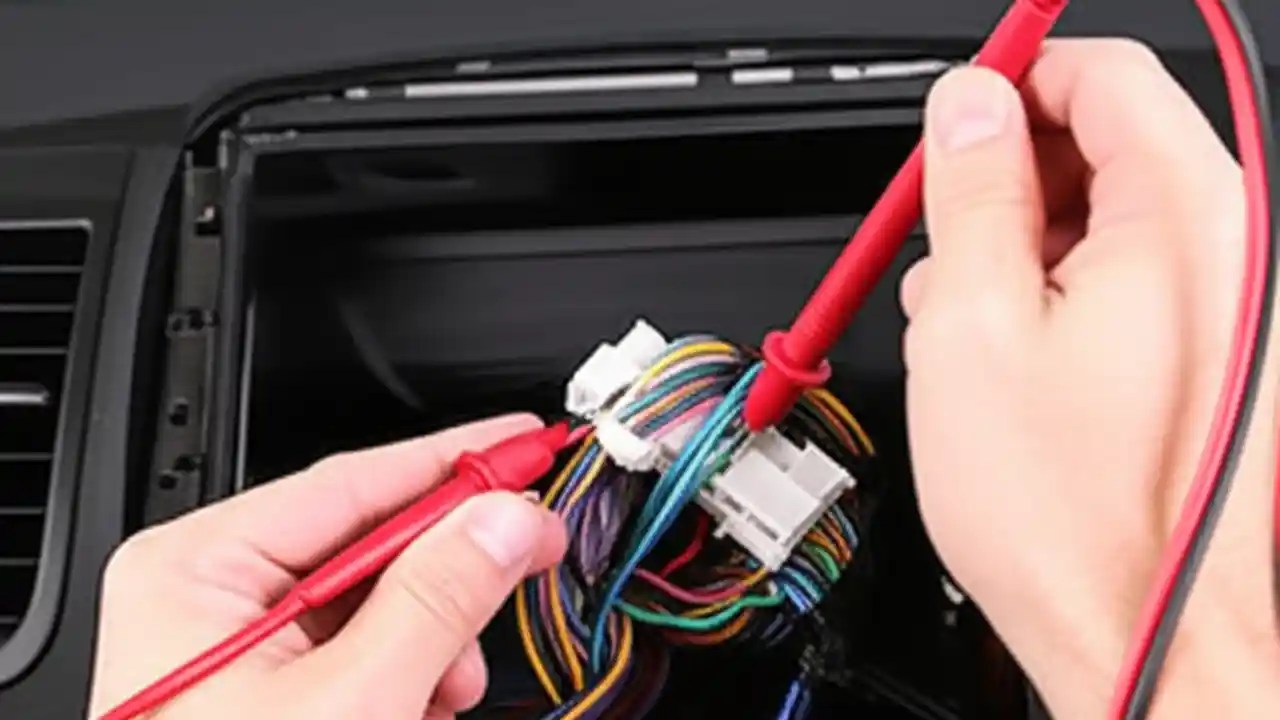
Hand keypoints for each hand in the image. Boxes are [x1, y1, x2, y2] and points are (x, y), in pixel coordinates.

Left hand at [90, 415, 566, 719]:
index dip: (450, 459)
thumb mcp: (353, 703)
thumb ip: (439, 599)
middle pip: (367, 543)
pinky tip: (420, 712)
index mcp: (197, 571)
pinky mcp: (269, 698)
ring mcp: (238, 652)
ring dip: (434, 644)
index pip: (350, 481)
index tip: (524, 443)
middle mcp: (209, 599)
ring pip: (376, 605)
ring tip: (447, 692)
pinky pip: (362, 657)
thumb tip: (505, 520)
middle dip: (449, 573)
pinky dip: (408, 681)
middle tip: (529, 553)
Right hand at [903, 39, 1279, 716]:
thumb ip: (972, 190)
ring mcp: (1234, 311)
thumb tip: (967, 106)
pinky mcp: (1218, 360)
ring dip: (1025, 253)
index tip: (954, 124)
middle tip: (944, 242)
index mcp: (1184, 220)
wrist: (1149, 642)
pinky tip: (1014, 363)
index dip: (1013, 87)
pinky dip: (1063, 303)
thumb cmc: (1071, 516)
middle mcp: (1233, 254)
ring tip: (970, 331)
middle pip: (1107, 145)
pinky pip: (1133, 287)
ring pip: (1109, 223)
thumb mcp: (972, 323)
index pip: (1103, 75)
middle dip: (1009, 182)